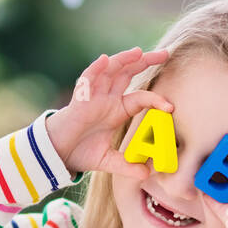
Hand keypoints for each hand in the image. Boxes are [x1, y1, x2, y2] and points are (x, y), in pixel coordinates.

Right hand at [45, 47, 171, 178]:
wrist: (57, 155)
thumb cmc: (80, 152)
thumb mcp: (108, 160)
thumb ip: (127, 166)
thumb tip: (145, 174)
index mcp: (117, 110)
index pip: (141, 97)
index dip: (156, 99)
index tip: (171, 107)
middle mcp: (107, 98)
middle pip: (128, 73)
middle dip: (145, 61)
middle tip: (165, 53)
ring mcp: (93, 96)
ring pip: (110, 70)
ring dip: (124, 59)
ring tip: (139, 52)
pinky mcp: (79, 100)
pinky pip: (86, 80)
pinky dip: (95, 69)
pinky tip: (104, 60)